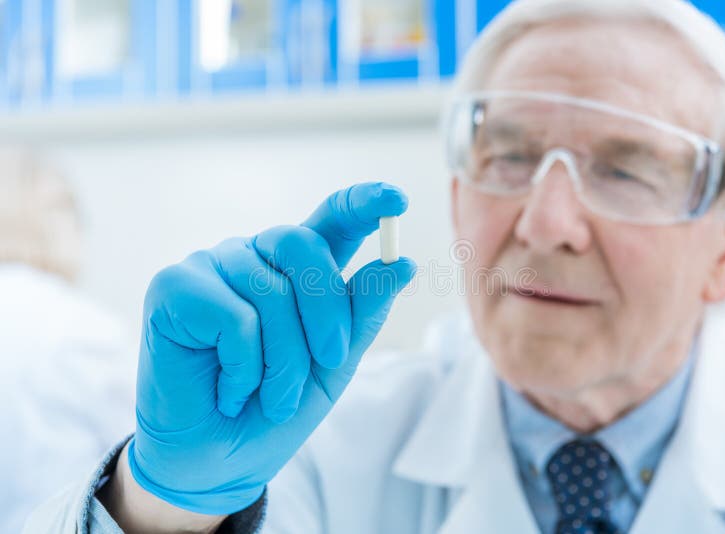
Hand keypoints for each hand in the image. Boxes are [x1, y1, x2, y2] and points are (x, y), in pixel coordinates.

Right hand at [128, 182, 415, 514]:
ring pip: (271, 293)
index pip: (331, 219)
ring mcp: (210, 267)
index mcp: (294, 270)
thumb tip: (400, 263)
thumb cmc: (274, 409)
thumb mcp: (333, 365)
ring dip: (284, 362)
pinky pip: (233, 317)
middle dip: (328, 313)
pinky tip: (229, 390)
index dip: (363, 203)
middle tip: (330, 362)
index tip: (397, 200)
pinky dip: (243, 367)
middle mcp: (252, 257)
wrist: (218, 464)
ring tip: (270, 399)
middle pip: (303, 246)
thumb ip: (361, 313)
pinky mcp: (172, 288)